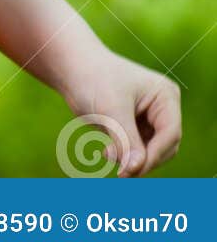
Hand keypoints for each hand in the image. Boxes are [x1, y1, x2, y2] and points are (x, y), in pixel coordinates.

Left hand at [60, 48, 181, 175]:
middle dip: (141, 160)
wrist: (70, 68)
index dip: (155, 155)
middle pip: (164, 148)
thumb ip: (126, 141)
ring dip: (129, 159)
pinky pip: (136, 153)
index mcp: (165, 96)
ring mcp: (149, 119)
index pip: (170, 134)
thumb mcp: (111, 110)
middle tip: (120, 173)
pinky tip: (105, 150)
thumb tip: (136, 169)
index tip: (133, 171)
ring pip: (150, 154)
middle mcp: (162, 108)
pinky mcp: (135, 128)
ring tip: (106, 152)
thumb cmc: (93, 79)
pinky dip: (123, 156)